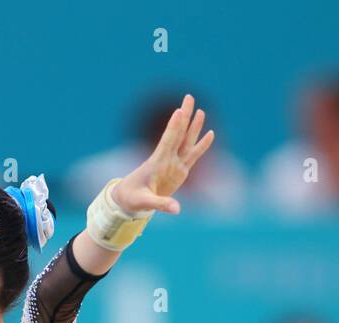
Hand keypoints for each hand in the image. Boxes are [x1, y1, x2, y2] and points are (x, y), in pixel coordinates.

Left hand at [111, 94, 213, 214]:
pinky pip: (193, 156)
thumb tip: (177, 209)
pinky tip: (210, 134)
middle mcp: (167, 160)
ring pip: (186, 141)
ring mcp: (174, 164)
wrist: (128, 199)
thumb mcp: (144, 203)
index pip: (167, 141)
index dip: (173, 127)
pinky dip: (202, 145)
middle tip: (189, 96)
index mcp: (156, 163)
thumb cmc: (132, 198)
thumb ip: (161, 204)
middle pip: (178, 134)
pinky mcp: (180, 171)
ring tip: (201, 110)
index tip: (179, 111)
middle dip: (184, 116)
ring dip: (193, 126)